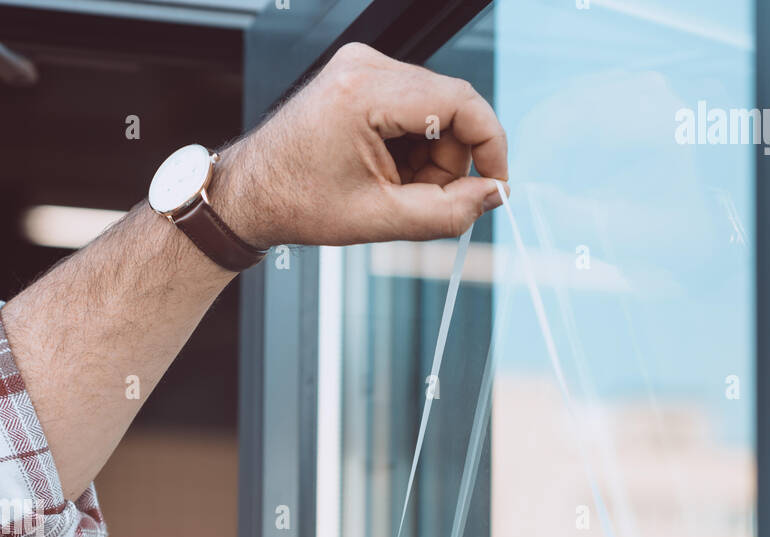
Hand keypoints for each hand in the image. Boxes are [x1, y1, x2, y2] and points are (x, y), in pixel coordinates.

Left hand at [218, 42, 508, 246]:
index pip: (461, 102)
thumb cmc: (300, 203)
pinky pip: (415, 109)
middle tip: (418, 201)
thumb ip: (447, 213)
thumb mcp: (381, 220)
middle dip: (449, 163)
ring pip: (436, 111)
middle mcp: (367, 65)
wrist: (253, 192)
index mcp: (366, 92)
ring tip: (392, 188)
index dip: (491, 145)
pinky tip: (384, 169)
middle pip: (451, 108)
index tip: (498, 184)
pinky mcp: (362, 75)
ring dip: (429, 158)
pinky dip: (412, 147)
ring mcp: (364, 65)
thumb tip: (494, 197)